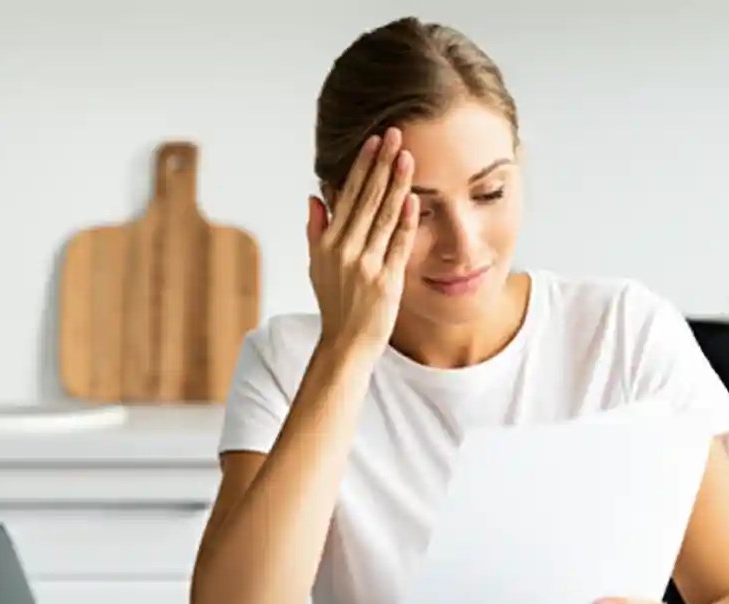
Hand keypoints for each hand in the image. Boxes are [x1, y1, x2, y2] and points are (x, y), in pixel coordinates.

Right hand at [307, 126, 419, 358]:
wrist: (346, 343)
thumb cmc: (335, 304)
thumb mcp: (316, 265)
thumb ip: (316, 229)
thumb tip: (315, 197)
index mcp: (328, 242)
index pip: (348, 195)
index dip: (362, 166)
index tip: (374, 141)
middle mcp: (345, 250)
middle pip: (367, 198)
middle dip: (382, 164)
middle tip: (395, 135)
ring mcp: (366, 264)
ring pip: (384, 216)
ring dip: (396, 184)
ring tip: (407, 157)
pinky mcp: (386, 280)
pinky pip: (398, 244)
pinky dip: (406, 221)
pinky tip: (414, 198)